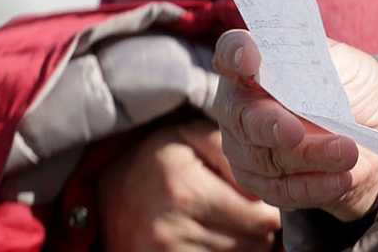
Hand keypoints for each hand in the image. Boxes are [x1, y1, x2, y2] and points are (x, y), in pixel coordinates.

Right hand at [99, 116, 280, 250]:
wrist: (107, 193)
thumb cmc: (157, 160)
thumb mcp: (190, 136)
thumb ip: (230, 150)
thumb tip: (262, 186)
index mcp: (185, 189)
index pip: (258, 216)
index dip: (271, 207)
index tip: (266, 199)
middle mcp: (173, 226)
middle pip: (253, 241)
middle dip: (260, 226)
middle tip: (250, 210)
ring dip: (244, 242)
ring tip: (227, 221)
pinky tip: (215, 237)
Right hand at [211, 29, 377, 219]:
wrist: (376, 131)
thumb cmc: (351, 88)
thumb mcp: (343, 64)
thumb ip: (317, 61)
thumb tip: (297, 62)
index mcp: (255, 67)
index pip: (230, 53)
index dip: (234, 52)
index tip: (249, 57)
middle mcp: (241, 107)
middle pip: (243, 117)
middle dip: (269, 125)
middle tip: (294, 132)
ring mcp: (247, 149)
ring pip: (268, 158)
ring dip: (310, 157)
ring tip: (348, 152)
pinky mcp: (265, 185)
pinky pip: (283, 190)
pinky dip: (314, 185)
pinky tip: (341, 178)